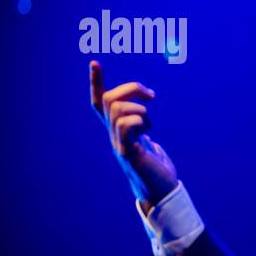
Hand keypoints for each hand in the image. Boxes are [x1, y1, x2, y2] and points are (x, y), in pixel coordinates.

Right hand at [89, 60, 178, 208]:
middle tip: (151, 95)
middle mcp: (113, 135)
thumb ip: (140, 127)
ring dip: (140, 109)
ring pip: (118, 110)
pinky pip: (126, 127)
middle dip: (131, 88)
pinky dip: (139, 121)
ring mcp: (118, 144)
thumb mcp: (147, 141)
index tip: (95, 63)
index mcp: (117, 130)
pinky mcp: (128, 153)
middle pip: (110, 100)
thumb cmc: (156, 167)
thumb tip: (142, 113)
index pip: (99, 104)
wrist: (160, 192)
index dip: (96, 83)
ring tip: (150, 123)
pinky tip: (149, 131)